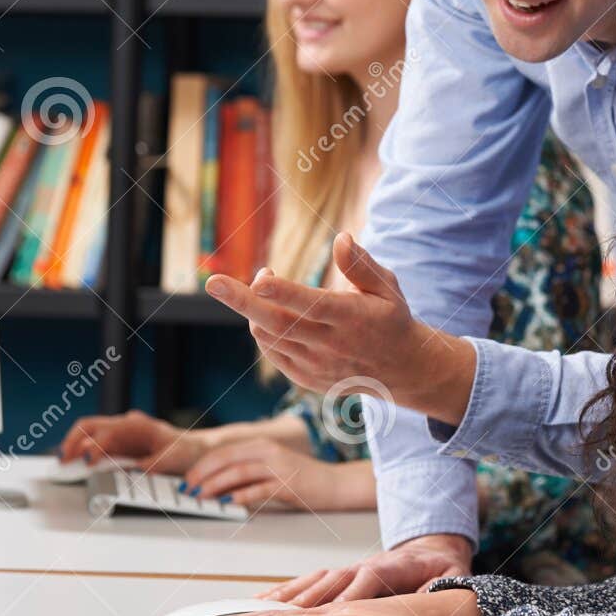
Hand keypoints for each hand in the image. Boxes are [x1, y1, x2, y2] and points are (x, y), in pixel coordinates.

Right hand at [58, 411, 209, 473]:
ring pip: (87, 433)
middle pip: (89, 426)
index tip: (87, 461)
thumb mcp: (175, 458)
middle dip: (72, 441)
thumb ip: (155, 463)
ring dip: (72, 446)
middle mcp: (124, 425)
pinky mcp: (116, 445)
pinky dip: (80, 452)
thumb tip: (136, 469)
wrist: (194, 450)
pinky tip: (73, 463)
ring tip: (62, 462)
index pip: (107, 431)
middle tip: (62, 460)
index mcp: (138, 425)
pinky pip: (93, 444)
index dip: (95, 446)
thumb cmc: (186, 451)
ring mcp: (119, 434)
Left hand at [182, 440, 374, 511]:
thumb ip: (248, 472)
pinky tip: (229, 503)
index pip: (223, 452)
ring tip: (202, 497)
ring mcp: (278, 467)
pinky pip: (258, 488)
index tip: (188, 480)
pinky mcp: (288, 484)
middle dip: (203, 474)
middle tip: (189, 490)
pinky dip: (240, 496)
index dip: (202, 465)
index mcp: (262, 446)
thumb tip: (217, 485)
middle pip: (226, 458)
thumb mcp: (272, 468)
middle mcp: (268, 452)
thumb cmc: (303, 479)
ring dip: (215, 485)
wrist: (335, 484)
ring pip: (238, 472)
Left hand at [204, 233, 477, 425]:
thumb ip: (362, 265)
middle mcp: (332, 345)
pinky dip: (262, 332)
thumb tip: (342, 238)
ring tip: (260, 288)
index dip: (284, 292)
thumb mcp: (387, 287)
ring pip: (271, 338)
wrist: (400, 370)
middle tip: (214, 283)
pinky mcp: (308, 378)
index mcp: (352, 318)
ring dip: (254, 311)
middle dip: (243, 302)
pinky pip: (274, 353)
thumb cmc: (390, 318)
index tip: (261, 277)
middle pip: (279, 323)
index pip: (313, 305)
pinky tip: (266, 313)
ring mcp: (317, 365)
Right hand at [261, 534, 472, 604]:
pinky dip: (280, 595)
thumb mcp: (449, 574)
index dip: (338, 603)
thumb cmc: (438, 567)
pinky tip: (258, 604)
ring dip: (276, 603)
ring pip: (305, 587)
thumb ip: (437, 584)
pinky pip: (303, 586)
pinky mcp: (337, 577)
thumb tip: (433, 591)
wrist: (432, 547)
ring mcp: (344, 572)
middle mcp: (357, 569)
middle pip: (320, 589)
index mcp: (385, 570)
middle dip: (292, 608)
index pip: (358, 587)